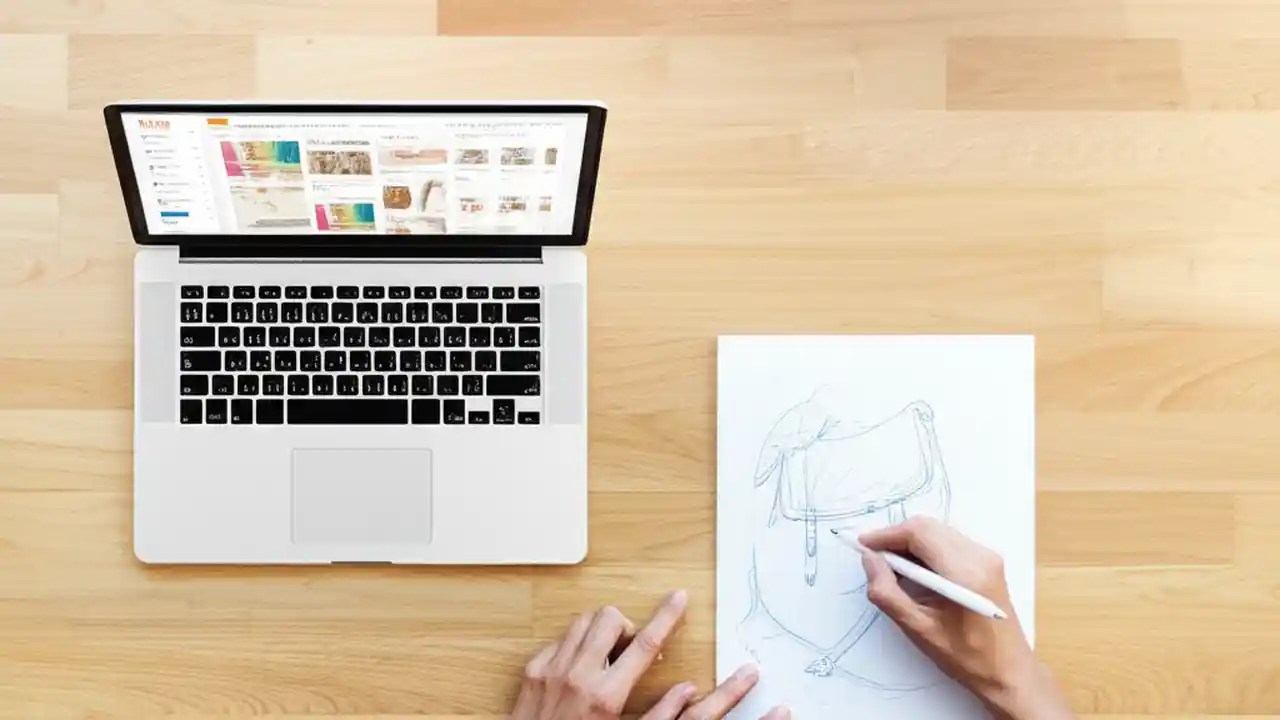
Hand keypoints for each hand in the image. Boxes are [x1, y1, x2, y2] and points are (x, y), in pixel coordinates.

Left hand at [511, 590, 788, 719]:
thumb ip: (660, 714)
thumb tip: (687, 690)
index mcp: (606, 696)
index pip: (645, 644)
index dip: (667, 616)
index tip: (678, 599)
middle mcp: (577, 676)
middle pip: (610, 618)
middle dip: (626, 626)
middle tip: (629, 649)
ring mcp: (552, 669)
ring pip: (583, 621)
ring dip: (599, 632)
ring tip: (605, 657)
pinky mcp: (533, 670)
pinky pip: (560, 639)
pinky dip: (574, 645)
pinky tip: (579, 667)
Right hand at [859, 518, 1073, 719]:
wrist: (1010, 672)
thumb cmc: (966, 657)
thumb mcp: (918, 629)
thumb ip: (887, 593)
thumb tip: (869, 559)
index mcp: (965, 573)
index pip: (919, 533)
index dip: (886, 535)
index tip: (863, 546)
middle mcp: (980, 556)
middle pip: (928, 527)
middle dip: (896, 538)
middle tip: (875, 560)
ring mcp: (987, 556)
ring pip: (937, 532)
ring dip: (910, 544)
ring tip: (893, 570)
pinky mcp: (988, 561)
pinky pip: (948, 542)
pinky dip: (926, 550)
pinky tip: (916, 574)